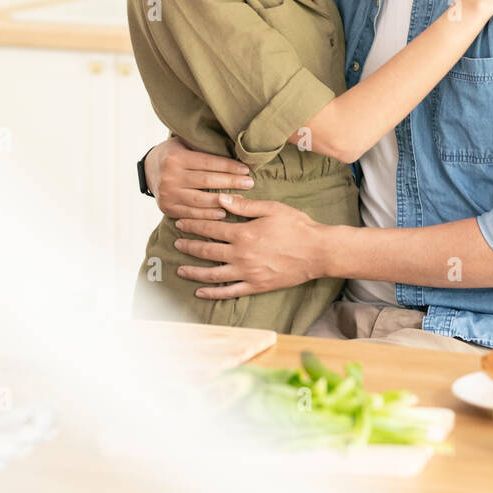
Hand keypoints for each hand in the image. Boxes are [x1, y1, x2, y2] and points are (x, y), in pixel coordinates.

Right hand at [145, 135, 254, 220]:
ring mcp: (168, 194)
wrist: (149, 169)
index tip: (245, 169)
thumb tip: (235, 150)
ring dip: (223, 201)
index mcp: (176, 157)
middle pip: (206, 181)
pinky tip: (223, 212)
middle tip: (249, 183)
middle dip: (230, 182)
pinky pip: (191, 213)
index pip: (208, 162)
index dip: (228, 166)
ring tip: (241, 199)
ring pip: (200, 200)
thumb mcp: (184, 143)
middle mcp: (170, 176)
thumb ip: (203, 148)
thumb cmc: (175, 153)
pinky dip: (208, 214)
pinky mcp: (167, 208)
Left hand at [173, 192, 326, 297]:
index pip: (211, 228)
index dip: (193, 224)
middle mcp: (241, 255)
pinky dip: (213, 293)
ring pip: (213, 274)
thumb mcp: (271, 208)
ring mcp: (247, 273)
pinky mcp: (256, 286)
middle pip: (207, 251)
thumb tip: (221, 199)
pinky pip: (229, 292)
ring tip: (180, 269)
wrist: (317, 251)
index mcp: (244, 233)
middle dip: (188, 246)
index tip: (180, 222)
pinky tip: (201, 292)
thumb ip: (244, 206)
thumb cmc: (296, 226)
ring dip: (194, 271)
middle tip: (175, 242)